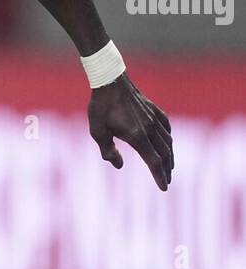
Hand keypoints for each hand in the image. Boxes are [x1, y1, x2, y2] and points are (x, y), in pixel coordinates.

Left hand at [88, 73, 172, 190]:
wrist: (110, 81)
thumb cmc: (100, 107)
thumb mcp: (97, 132)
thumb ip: (108, 151)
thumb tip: (119, 166)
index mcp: (136, 136)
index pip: (153, 161)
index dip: (159, 176)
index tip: (164, 188)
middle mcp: (149, 128)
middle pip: (163, 154)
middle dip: (166, 170)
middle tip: (167, 181)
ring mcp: (154, 118)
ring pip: (167, 141)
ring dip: (170, 156)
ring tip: (169, 166)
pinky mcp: (154, 110)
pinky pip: (167, 127)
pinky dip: (169, 138)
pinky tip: (168, 142)